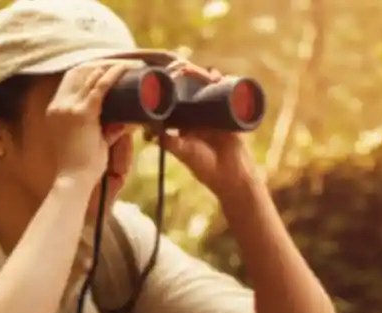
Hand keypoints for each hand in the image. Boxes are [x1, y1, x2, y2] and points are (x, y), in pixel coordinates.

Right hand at [46, 60, 135, 185]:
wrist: (73, 180)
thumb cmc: (82, 167)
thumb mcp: (94, 142)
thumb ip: (109, 130)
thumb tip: (130, 121)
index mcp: (55, 111)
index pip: (70, 80)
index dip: (90, 69)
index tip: (109, 68)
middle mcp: (58, 105)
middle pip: (79, 72)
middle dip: (100, 64)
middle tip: (122, 64)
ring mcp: (68, 108)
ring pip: (90, 75)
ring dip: (110, 66)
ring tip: (129, 65)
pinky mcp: (82, 114)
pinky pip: (99, 87)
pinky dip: (113, 75)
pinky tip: (125, 69)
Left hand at [154, 61, 260, 198]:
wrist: (230, 174)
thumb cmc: (204, 166)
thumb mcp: (183, 152)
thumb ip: (169, 141)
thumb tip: (151, 131)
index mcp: (183, 123)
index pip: (174, 101)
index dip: (168, 89)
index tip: (161, 78)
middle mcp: (196, 115)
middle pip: (190, 91)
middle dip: (185, 78)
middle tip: (178, 68)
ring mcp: (213, 113)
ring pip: (206, 89)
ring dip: (201, 77)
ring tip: (194, 70)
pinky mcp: (230, 113)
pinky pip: (227, 93)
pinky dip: (222, 82)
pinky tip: (215, 75)